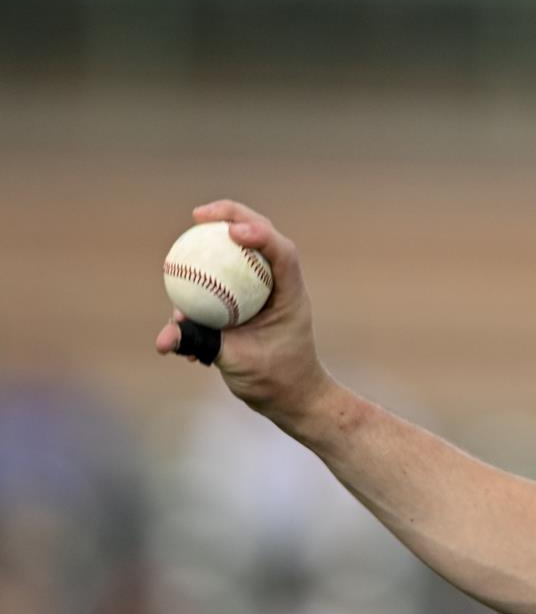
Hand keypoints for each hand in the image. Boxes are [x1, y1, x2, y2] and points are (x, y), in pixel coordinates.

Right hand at [155, 200, 333, 427]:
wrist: (291, 398)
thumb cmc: (275, 380)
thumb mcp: (238, 362)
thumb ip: (203, 344)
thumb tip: (165, 336)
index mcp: (289, 294)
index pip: (281, 252)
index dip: (259, 233)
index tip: (230, 229)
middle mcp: (279, 287)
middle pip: (260, 238)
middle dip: (232, 216)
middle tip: (198, 215)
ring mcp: (264, 292)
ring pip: (241, 254)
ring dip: (216, 243)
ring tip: (189, 237)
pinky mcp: (248, 302)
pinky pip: (224, 281)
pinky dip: (204, 281)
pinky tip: (183, 299)